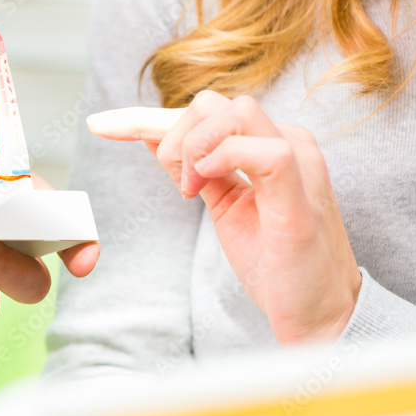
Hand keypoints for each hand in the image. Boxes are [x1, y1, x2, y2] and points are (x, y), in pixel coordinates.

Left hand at [93, 91, 360, 343]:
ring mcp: (298, 162)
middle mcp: (286, 141)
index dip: (142, 115)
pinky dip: (221, 159)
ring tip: (190, 189)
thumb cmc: (275, 263)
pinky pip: (263, 148)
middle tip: (176, 186)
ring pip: (235, 111)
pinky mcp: (301, 192)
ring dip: (194, 147)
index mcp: (266, 143)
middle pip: (211, 103)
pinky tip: (203, 186)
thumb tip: (152, 136)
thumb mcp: (222, 204)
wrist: (318, 313)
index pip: (202, 112)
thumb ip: (193, 166)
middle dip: (171, 137)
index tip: (98, 124)